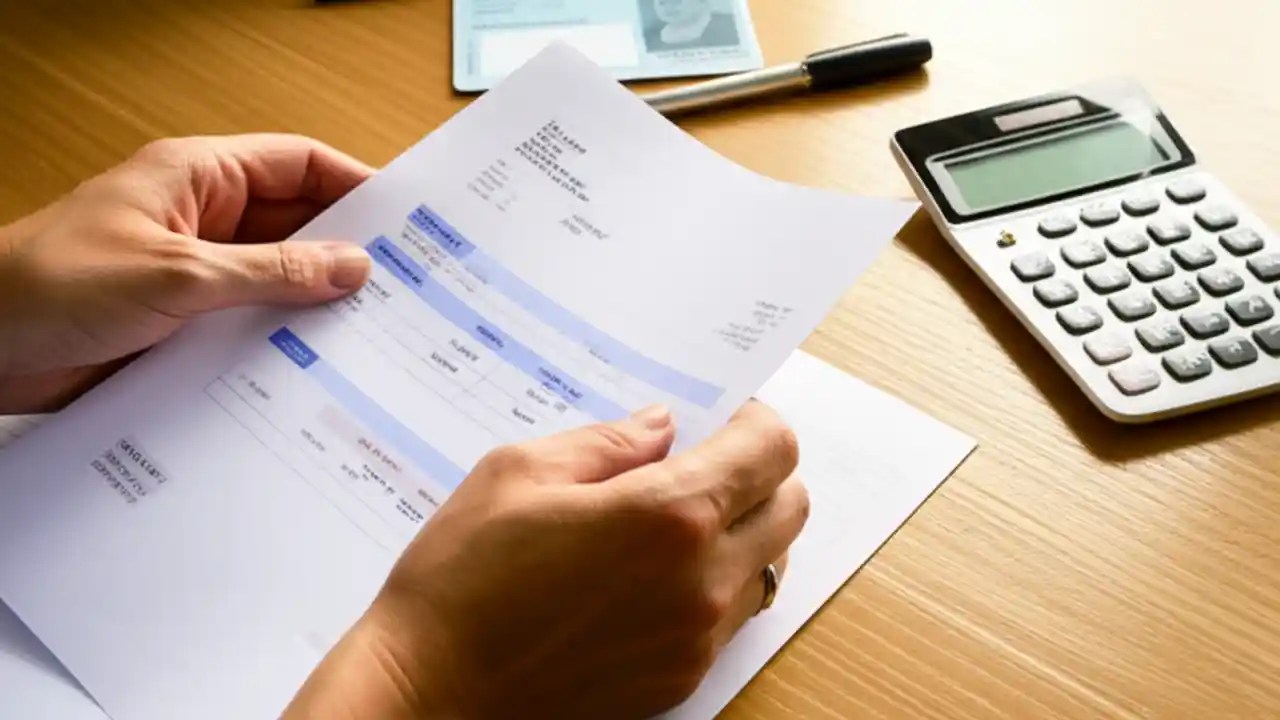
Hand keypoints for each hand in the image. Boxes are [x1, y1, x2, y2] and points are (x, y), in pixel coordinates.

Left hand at [0, 134, 372, 411]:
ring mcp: (196, 270)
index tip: (408, 219)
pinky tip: (319, 363)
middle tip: (407, 285)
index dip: (356, 184)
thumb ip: (271, 273)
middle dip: (347, 250)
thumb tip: (352, 266)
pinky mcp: (185, 320)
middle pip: (296, 223)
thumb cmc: (54, 285)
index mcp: (198, 177)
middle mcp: (203, 218)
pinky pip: (251, 320)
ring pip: (278, 277)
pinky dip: (284, 337)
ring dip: (316, 302)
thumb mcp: (178, 275)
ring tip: (376, 329)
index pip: (299, 165)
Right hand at [285, 401, 806, 719]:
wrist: (430, 694)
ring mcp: (696, 640)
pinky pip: (732, 618)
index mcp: (667, 517)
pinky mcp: (679, 680)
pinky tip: (651, 575)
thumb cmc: (460, 578)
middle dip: (761, 472)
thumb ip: (607, 443)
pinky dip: (715, 582)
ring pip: (769, 566)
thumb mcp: (517, 473)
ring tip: (674, 520)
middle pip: (792, 507)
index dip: (755, 421)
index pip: (771, 451)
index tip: (722, 416)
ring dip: (743, 529)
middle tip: (703, 460)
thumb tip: (662, 428)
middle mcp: (701, 582)